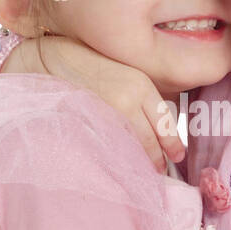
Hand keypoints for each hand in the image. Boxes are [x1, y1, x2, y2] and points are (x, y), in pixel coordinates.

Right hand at [33, 37, 184, 172]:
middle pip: (150, 141)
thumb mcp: (126, 73)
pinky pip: (110, 146)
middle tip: (162, 170)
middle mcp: (128, 100)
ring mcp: (107, 114)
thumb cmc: (91, 63)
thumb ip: (143, 98)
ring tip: (144, 170)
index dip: (172, 144)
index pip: (165, 123)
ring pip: (131, 147)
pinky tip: (120, 160)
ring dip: (139, 161)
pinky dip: (118, 155)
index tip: (178, 155)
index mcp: (141, 85)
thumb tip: (158, 126)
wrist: (53, 59)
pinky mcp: (89, 124)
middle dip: (158, 159)